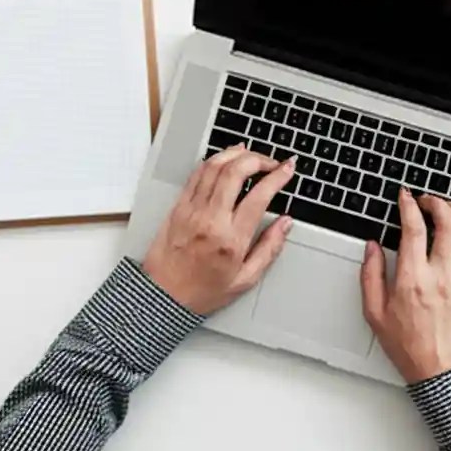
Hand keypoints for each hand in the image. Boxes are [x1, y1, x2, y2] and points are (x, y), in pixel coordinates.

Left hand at [141, 145, 295, 314]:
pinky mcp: (178, 207)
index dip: (278, 176)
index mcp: (232, 240)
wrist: (163, 296)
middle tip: (271, 162)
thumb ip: (269, 248)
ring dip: (235, 154)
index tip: (287, 169)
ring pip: (214, 167)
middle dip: (259, 159)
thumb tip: (286, 223)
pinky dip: (213, 161)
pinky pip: (196, 175)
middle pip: (236, 172)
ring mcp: (192, 211)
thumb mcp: (246, 279)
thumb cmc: (202, 291)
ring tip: (250, 154)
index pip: (259, 196)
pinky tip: (224, 160)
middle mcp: (211, 220)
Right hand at [360, 189, 450, 382]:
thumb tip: (371, 248)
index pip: (413, 229)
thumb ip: (370, 276)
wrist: (444, 370)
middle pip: (447, 222)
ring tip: (445, 206)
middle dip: (436, 201)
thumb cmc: (410, 346)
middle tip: (425, 199)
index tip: (404, 196)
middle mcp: (440, 275)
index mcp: (412, 280)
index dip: (408, 205)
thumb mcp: (375, 314)